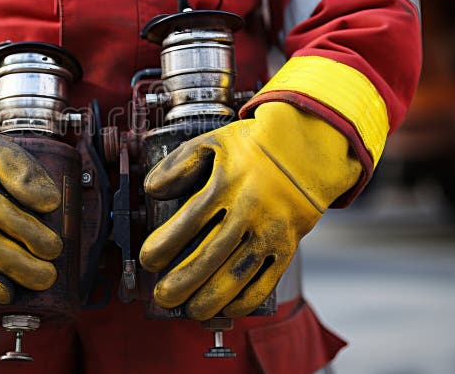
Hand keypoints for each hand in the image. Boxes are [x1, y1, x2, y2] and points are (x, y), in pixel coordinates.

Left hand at [139, 102, 360, 319]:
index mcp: (226, 185)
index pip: (189, 221)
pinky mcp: (288, 246)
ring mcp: (270, 231)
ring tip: (191, 311)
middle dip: (183, 281)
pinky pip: (267, 280)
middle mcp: (248, 211)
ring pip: (238, 273)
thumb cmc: (251, 147)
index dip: (165, 244)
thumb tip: (152, 191)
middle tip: (162, 296)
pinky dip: (247, 300)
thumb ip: (178, 164)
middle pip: (211, 254)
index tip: (148, 260)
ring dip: (212, 297)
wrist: (307, 149)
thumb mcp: (211, 143)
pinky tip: (227, 310)